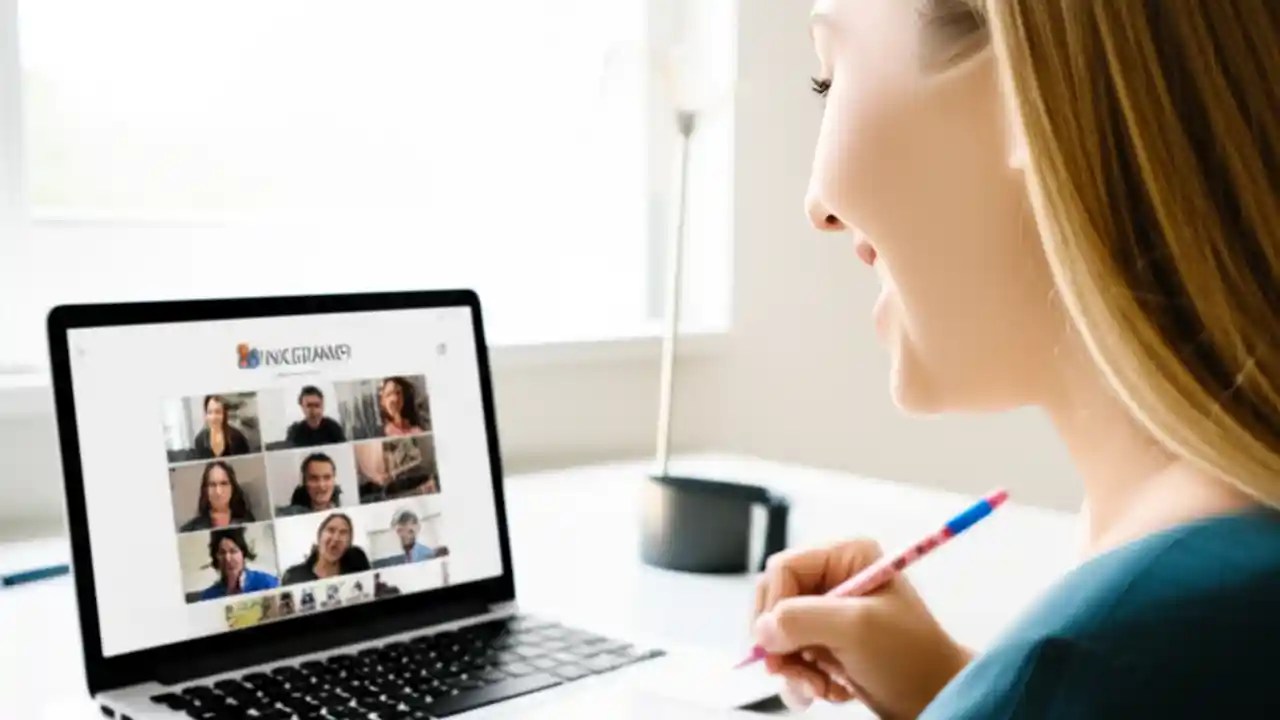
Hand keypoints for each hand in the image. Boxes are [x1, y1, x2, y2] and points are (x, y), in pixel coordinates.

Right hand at [753, 539, 970, 718]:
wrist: (937, 697)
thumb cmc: (909, 657)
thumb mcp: (856, 630)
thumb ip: (802, 620)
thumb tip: (761, 630)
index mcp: (846, 556)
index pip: (784, 569)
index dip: (773, 606)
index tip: (776, 644)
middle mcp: (835, 578)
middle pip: (775, 601)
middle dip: (780, 642)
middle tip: (791, 671)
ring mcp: (829, 613)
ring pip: (779, 633)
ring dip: (792, 666)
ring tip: (818, 688)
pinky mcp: (827, 642)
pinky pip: (792, 656)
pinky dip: (802, 678)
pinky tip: (827, 690)